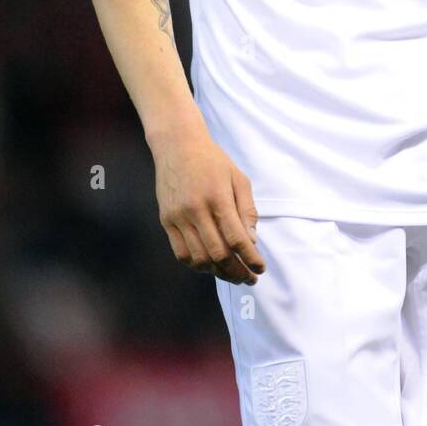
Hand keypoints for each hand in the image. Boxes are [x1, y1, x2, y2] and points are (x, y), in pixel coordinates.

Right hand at [151, 123, 264, 284]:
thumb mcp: (239, 178)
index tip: (260, 268)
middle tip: (249, 278)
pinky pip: (181, 253)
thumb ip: (247, 210)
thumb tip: (251, 241)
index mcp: (218, 197)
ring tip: (232, 275)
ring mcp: (178, 217)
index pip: (236, 238)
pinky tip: (210, 266)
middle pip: (217, 253)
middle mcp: (196, 209)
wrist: (178, 146)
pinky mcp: (166, 221)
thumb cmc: (213, 161)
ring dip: (218, 273)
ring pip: (198, 258)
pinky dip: (197, 265)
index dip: (250, 258)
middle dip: (236, 271)